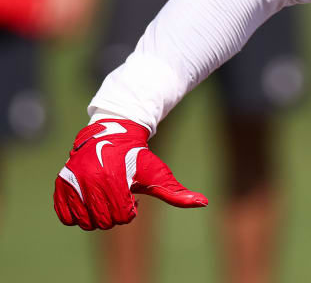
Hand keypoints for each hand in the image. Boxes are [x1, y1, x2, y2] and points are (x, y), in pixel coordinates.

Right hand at [53, 119, 207, 229]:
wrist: (114, 135)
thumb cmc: (139, 158)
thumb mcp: (158, 174)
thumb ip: (177, 193)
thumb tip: (203, 202)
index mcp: (114, 180)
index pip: (122, 218)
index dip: (131, 212)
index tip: (133, 199)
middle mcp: (89, 180)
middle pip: (103, 222)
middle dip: (115, 215)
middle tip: (120, 198)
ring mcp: (72, 182)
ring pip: (84, 223)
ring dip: (97, 217)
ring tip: (106, 199)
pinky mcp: (60, 184)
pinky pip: (65, 218)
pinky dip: (77, 216)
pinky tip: (90, 202)